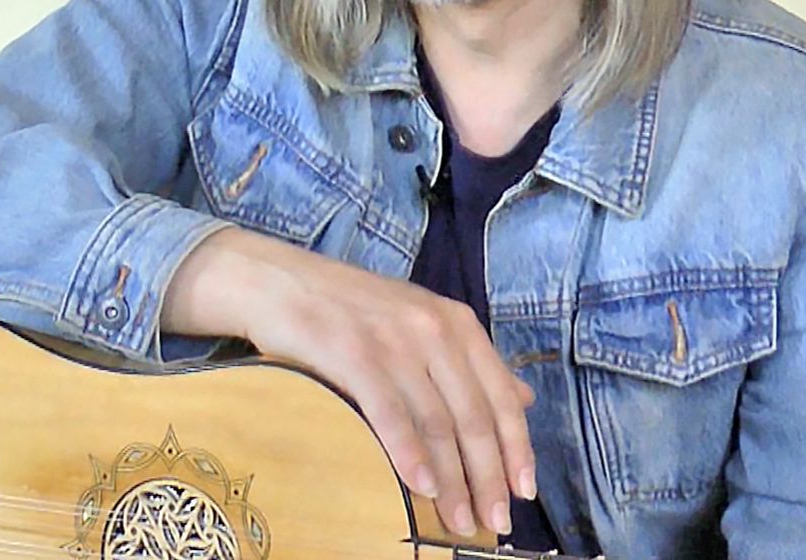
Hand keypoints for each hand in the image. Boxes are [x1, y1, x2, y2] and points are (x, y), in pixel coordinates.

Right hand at [162, 227, 536, 538]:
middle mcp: (433, 328)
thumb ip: (471, 361)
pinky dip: (409, 454)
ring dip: (452, 480)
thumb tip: (525, 399)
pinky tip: (420, 487)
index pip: (500, 396)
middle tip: (494, 521)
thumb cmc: (354, 309)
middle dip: (488, 476)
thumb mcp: (423, 322)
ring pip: (437, 421)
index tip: (524, 491)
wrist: (281, 282)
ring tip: (459, 520)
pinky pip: (391, 412)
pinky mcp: (355, 353)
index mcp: (457, 322)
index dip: (517, 448)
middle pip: (473, 415)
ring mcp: (395, 340)